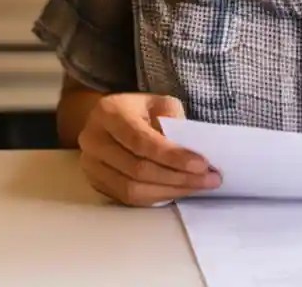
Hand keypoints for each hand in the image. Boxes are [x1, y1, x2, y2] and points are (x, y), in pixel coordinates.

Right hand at [77, 93, 220, 206]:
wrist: (108, 119)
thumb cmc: (139, 110)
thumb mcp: (158, 103)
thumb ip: (172, 122)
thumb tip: (192, 153)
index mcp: (108, 113)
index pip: (141, 140)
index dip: (172, 155)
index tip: (202, 164)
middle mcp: (93, 140)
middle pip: (138, 169)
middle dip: (178, 177)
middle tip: (210, 179)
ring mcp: (91, 165)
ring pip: (133, 189)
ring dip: (171, 191)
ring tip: (199, 187)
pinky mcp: (97, 183)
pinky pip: (129, 199)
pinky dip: (157, 197)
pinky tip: (179, 191)